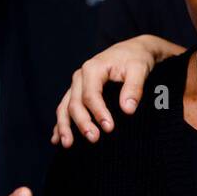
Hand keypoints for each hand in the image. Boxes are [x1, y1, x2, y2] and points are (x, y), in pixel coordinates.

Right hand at [50, 34, 183, 146]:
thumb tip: (128, 110)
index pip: (91, 95)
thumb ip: (134, 88)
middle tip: (94, 139)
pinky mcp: (77, 92)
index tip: (109, 128)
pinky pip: (64, 109)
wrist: (131, 50)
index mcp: (92, 69)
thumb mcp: (139, 69)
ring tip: (67, 145)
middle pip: (74, 103)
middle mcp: (79, 77)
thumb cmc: (136, 59)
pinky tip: (56, 139)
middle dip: (82, 123)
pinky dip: (59, 124)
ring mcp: (76, 85)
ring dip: (64, 126)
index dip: (98, 112)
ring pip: (64, 107)